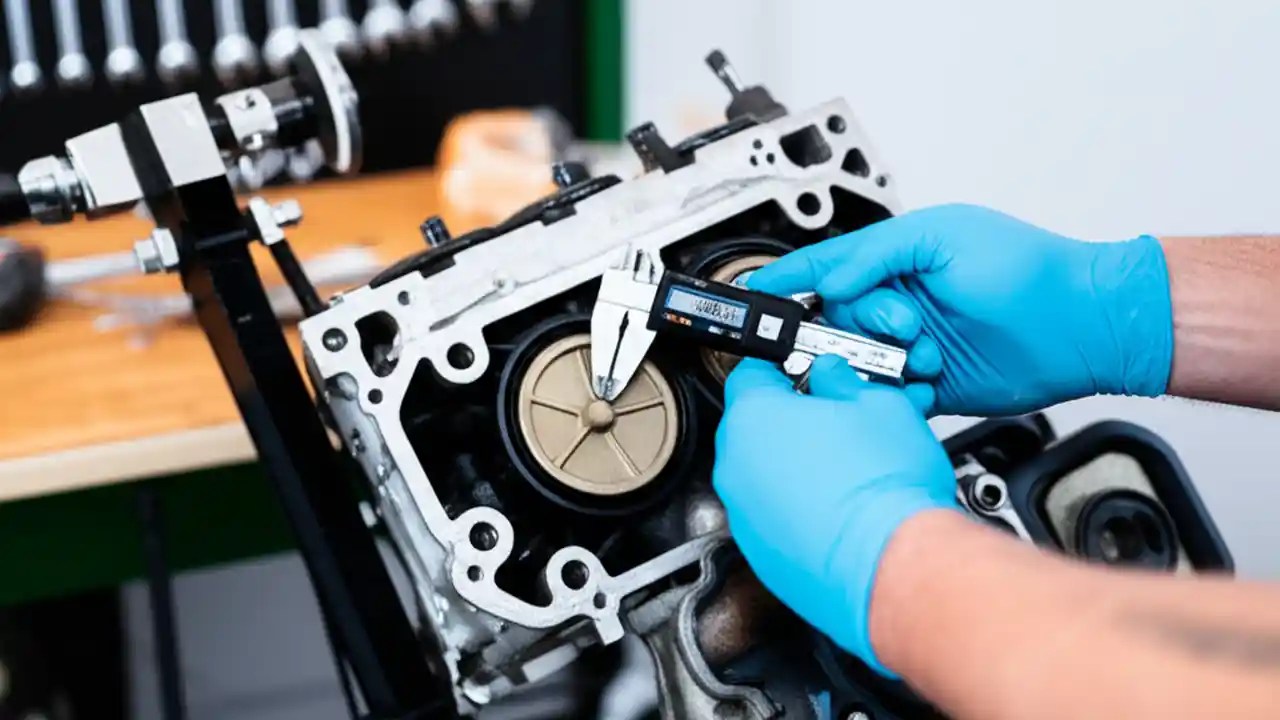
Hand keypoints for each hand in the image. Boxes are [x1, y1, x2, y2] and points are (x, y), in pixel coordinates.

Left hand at [713, 356, 957, 673]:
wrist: (894, 566)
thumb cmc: (886, 490)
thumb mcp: (879, 404)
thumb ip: (843, 380)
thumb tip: (833, 376)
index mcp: (753, 418)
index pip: (752, 373)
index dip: (786, 368)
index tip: (809, 373)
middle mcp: (736, 467)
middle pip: (756, 427)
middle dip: (794, 420)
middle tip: (839, 422)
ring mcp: (744, 516)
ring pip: (765, 476)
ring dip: (797, 468)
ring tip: (848, 471)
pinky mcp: (762, 555)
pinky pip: (775, 518)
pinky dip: (800, 510)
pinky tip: (841, 509)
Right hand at [749, 204, 1173, 415]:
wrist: (1082, 328)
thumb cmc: (1028, 271)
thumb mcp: (944, 237)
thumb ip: (877, 252)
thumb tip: (830, 278)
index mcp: (898, 260)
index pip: (828, 267)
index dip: (791, 279)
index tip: (759, 291)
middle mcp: (902, 302)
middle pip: (839, 318)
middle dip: (862, 324)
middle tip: (901, 324)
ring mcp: (913, 345)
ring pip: (859, 361)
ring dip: (884, 361)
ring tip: (926, 353)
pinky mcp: (929, 385)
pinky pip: (886, 395)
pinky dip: (894, 394)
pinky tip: (923, 382)